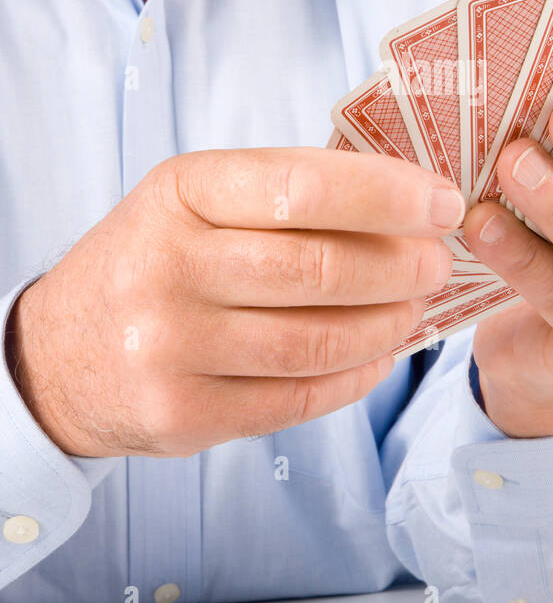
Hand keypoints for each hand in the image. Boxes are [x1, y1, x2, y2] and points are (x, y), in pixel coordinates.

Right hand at [6, 148, 462, 457]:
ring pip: (317, 340)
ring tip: (416, 307)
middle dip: (402, 266)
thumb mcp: (194, 201)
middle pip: (319, 269)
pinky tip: (381, 354)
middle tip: (440, 262)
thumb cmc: (154, 259)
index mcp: (179, 194)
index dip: (386, 196)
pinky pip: (299, 397)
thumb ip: (286, 193)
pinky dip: (357, 375)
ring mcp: (173, 348)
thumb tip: (405, 202)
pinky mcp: (185, 415)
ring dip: (388, 324)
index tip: (443, 202)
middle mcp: (169, 268)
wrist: (59, 355)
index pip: (300, 187)